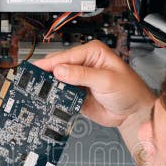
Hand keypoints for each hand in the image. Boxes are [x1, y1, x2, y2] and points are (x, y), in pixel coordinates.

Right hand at [33, 40, 154, 147]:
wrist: (133, 112)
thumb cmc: (129, 91)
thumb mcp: (107, 80)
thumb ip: (83, 75)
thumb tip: (61, 70)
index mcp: (92, 52)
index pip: (66, 56)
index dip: (51, 63)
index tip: (36, 69)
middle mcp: (84, 64)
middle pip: (58, 66)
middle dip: (47, 74)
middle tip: (33, 81)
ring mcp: (79, 80)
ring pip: (57, 81)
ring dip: (49, 86)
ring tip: (37, 90)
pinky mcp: (76, 94)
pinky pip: (61, 94)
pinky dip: (54, 97)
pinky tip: (48, 99)